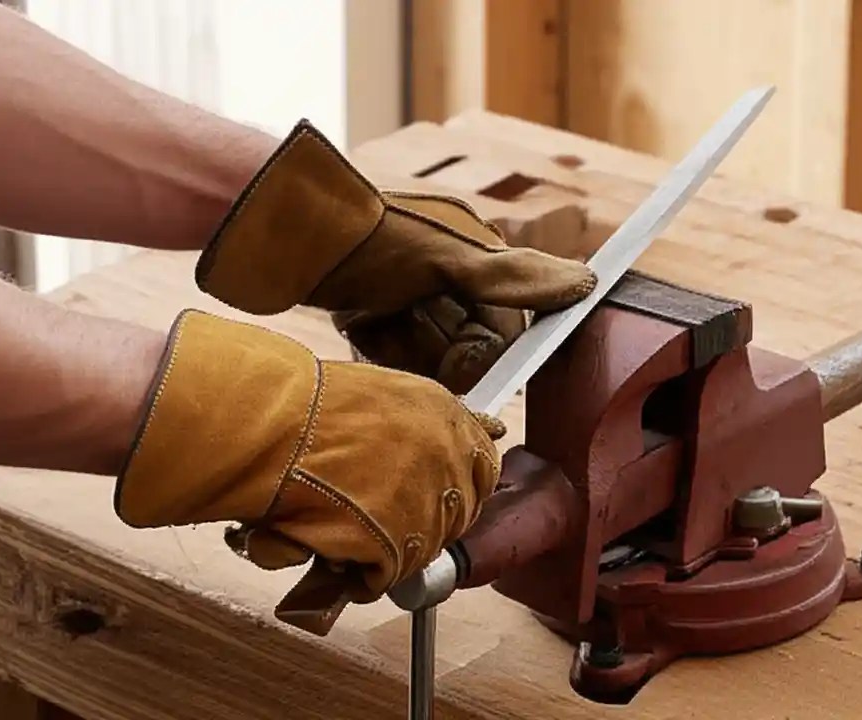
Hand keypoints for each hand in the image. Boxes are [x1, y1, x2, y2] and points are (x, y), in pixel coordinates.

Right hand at [114, 310, 503, 634]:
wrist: (269, 426)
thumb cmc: (311, 406)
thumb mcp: (394, 394)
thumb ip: (440, 421)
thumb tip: (496, 430)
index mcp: (451, 421)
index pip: (485, 469)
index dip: (453, 484)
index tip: (426, 487)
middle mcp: (449, 463)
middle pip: (454, 515)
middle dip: (418, 517)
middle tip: (371, 506)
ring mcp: (425, 506)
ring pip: (419, 549)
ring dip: (383, 544)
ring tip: (339, 518)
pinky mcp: (394, 546)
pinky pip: (383, 576)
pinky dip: (356, 571)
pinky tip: (329, 544)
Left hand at [194, 119, 595, 392]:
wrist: (275, 230)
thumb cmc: (367, 235)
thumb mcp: (444, 256)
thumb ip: (513, 276)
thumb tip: (586, 282)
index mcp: (473, 254)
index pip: (504, 325)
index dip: (484, 351)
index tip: (460, 365)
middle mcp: (445, 275)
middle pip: (466, 347)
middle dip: (437, 350)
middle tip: (405, 327)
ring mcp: (406, 295)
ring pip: (428, 355)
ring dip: (403, 350)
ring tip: (373, 317)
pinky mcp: (369, 312)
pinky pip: (391, 354)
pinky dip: (375, 348)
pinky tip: (356, 324)